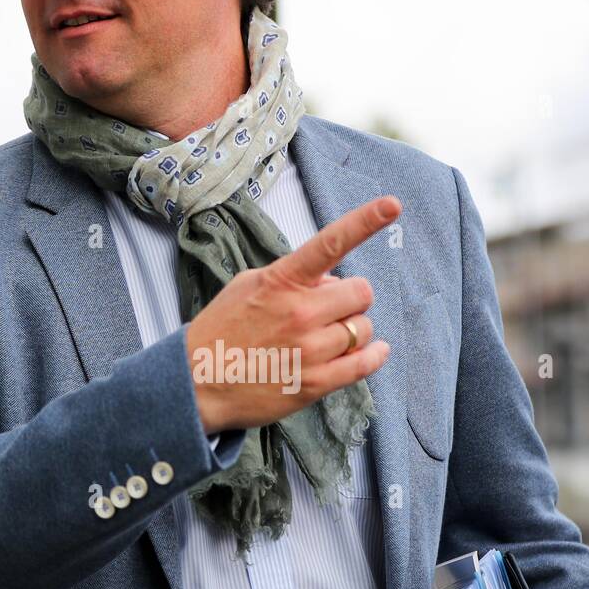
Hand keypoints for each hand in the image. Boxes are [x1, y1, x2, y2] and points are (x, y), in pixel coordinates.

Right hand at [185, 196, 401, 434]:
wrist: (197, 383)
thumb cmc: (221, 330)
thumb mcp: (248, 286)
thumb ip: (291, 276)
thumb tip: (331, 280)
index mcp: (282, 281)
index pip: (331, 243)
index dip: (365, 221)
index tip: (392, 204)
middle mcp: (300, 312)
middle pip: (361, 292)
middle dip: (350, 298)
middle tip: (329, 310)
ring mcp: (310, 349)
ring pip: (365, 328)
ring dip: (353, 330)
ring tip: (326, 338)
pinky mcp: (316, 383)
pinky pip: (365, 363)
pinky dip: (375, 355)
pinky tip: (373, 351)